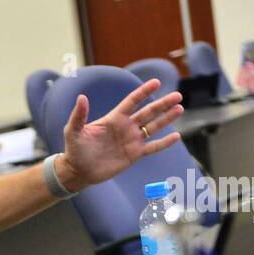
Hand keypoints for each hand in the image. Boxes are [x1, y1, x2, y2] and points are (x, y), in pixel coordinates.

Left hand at [56, 79, 183, 190]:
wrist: (78, 171)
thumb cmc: (75, 150)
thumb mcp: (73, 131)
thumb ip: (79, 115)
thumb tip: (82, 97)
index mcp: (114, 118)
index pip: (132, 101)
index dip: (144, 92)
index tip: (156, 82)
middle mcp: (126, 127)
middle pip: (148, 112)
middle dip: (163, 104)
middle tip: (178, 96)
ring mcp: (131, 140)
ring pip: (153, 127)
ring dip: (167, 118)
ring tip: (180, 109)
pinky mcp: (134, 155)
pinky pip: (153, 147)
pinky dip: (164, 142)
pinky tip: (176, 136)